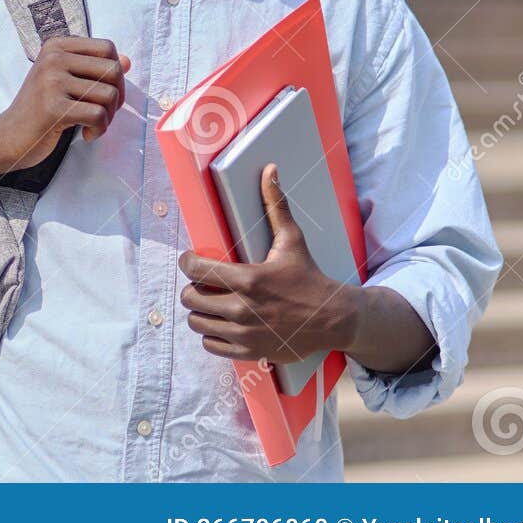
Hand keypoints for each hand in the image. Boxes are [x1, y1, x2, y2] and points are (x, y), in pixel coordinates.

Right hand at [0, 36, 130, 174]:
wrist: (7, 137)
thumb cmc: (39, 110)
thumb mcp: (64, 81)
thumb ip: (93, 69)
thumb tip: (127, 61)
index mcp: (56, 46)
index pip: (107, 47)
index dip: (116, 73)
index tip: (104, 94)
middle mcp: (53, 58)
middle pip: (113, 69)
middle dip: (117, 97)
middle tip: (102, 114)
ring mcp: (51, 82)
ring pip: (108, 94)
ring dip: (108, 117)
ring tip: (91, 126)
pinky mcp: (54, 108)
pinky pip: (98, 115)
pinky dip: (99, 130)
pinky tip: (86, 135)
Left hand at [178, 163, 358, 363]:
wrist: (335, 319)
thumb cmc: (310, 278)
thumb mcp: (292, 240)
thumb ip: (276, 206)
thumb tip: (270, 170)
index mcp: (248, 279)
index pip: (195, 270)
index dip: (187, 263)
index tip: (190, 260)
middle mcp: (243, 308)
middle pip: (191, 298)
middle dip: (193, 287)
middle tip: (203, 283)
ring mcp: (245, 333)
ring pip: (197, 323)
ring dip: (200, 312)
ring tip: (211, 302)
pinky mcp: (249, 351)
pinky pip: (211, 345)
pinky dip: (212, 335)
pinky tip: (222, 323)